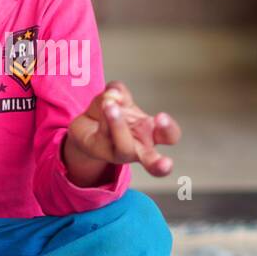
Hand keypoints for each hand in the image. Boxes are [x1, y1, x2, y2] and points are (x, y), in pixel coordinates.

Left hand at [66, 81, 180, 177]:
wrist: (86, 125)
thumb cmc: (112, 114)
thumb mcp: (119, 97)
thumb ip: (119, 91)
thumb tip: (115, 94)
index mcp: (151, 132)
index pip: (170, 135)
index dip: (168, 129)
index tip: (161, 117)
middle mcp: (138, 148)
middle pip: (154, 162)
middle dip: (160, 164)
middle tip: (165, 162)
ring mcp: (119, 152)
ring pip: (124, 147)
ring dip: (117, 124)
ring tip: (110, 105)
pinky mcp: (99, 150)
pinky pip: (104, 132)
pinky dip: (102, 114)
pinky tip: (102, 104)